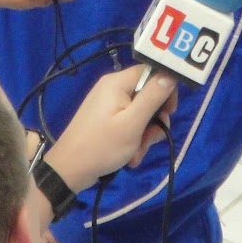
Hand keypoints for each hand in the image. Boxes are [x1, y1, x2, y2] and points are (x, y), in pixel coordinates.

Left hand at [46, 65, 177, 191]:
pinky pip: (129, 122)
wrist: (70, 170)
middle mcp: (113, 88)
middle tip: (150, 139)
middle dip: (154, 120)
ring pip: (141, 113)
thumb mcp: (132, 123)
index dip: (165, 89)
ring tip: (136, 153)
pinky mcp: (106, 118)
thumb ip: (153, 97)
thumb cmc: (102, 145)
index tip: (170, 112)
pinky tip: (130, 155)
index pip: (152, 71)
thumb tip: (171, 74)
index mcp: (118, 82)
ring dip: (144, 135)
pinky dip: (133, 138)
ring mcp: (109, 104)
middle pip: (148, 95)